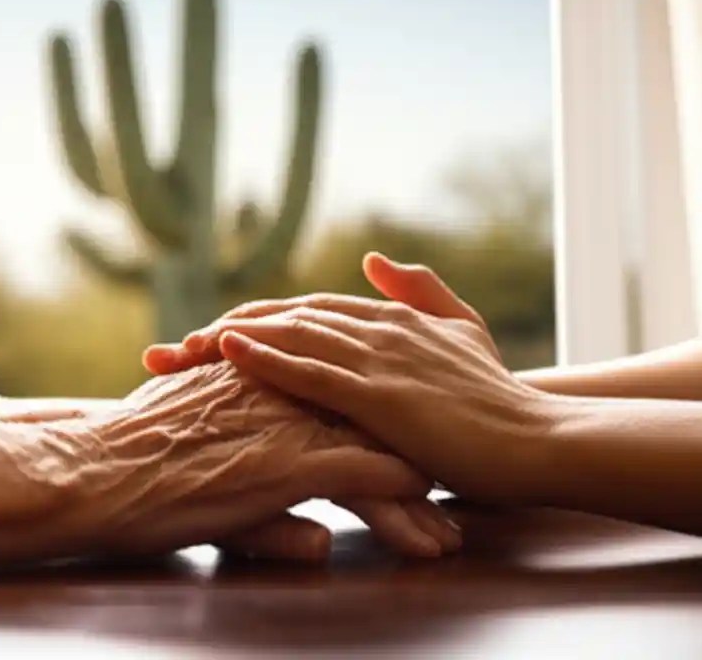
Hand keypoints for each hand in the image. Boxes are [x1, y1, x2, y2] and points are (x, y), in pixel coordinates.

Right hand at [93, 363, 459, 558]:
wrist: (94, 474)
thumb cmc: (136, 472)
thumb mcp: (207, 464)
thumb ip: (269, 497)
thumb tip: (322, 545)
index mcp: (267, 376)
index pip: (345, 395)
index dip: (385, 431)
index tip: (417, 463)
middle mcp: (289, 390)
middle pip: (375, 421)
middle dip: (415, 462)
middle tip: (451, 497)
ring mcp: (293, 425)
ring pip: (381, 452)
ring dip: (421, 499)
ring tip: (448, 538)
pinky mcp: (288, 464)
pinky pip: (364, 480)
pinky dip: (401, 507)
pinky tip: (427, 532)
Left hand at [143, 252, 494, 372]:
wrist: (539, 442)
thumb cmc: (498, 402)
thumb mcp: (463, 334)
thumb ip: (422, 291)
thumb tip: (375, 259)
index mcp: (390, 318)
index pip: (301, 311)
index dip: (248, 320)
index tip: (199, 340)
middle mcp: (378, 328)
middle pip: (280, 319)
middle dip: (215, 333)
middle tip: (162, 352)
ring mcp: (380, 359)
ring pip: (289, 337)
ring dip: (224, 343)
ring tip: (173, 353)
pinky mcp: (384, 397)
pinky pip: (313, 372)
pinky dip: (266, 358)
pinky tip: (226, 355)